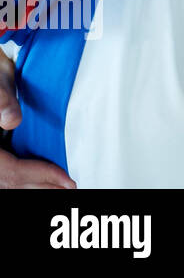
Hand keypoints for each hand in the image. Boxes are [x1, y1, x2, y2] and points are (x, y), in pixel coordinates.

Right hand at [0, 53, 74, 187]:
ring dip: (33, 185)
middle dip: (40, 187)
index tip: (67, 180)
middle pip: (8, 182)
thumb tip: (13, 121)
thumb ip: (1, 101)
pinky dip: (25, 178)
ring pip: (6, 181)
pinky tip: (43, 179)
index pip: (9, 172)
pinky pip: (7, 172)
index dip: (39, 177)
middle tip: (69, 189)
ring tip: (60, 187)